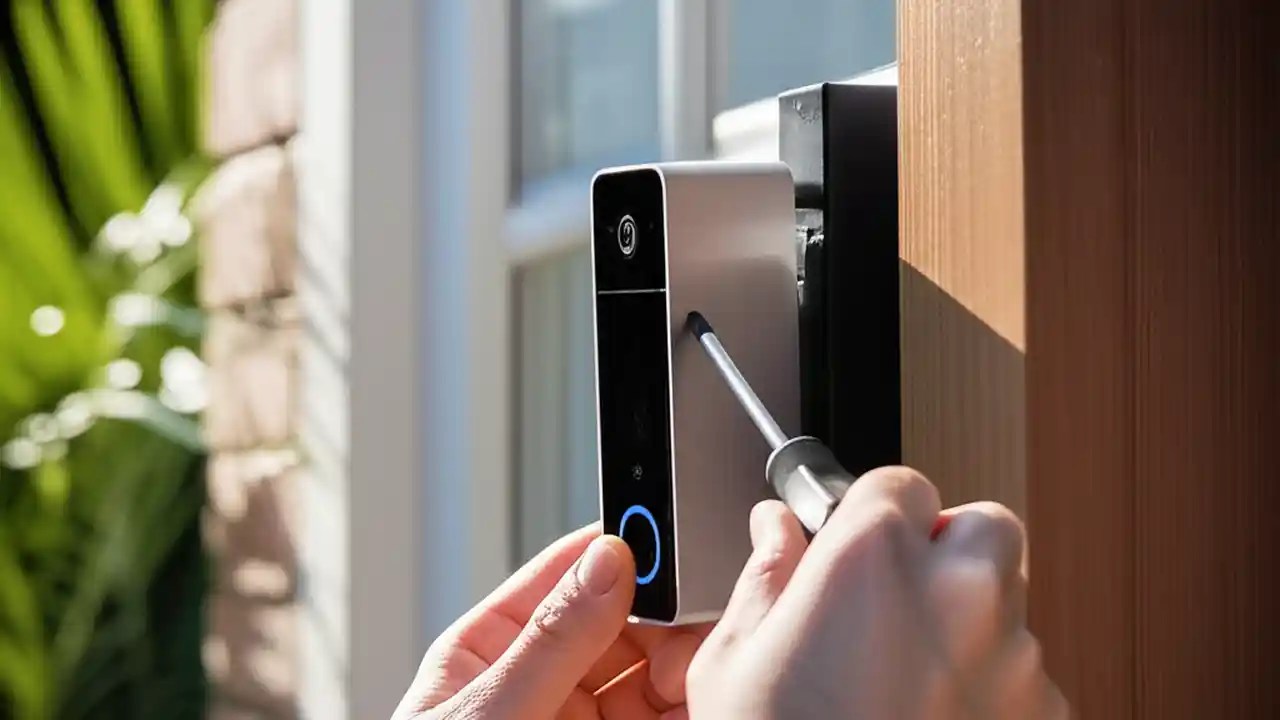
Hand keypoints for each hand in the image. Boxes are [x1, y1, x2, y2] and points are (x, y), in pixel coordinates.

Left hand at [393, 524, 705, 719]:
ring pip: (653, 675)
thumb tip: (608, 558)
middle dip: (667, 618)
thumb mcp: (488, 710)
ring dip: (687, 663)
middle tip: (701, 621)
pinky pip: (664, 718)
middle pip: (623, 625)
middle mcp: (538, 683)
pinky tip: (706, 699)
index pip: (564, 576)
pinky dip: (693, 704)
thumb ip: (552, 639)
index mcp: (488, 649)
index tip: (669, 544)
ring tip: (707, 667)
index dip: (620, 554)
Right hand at [686, 467, 1068, 718]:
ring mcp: (1014, 657)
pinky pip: (1026, 675)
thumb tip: (773, 535)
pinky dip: (992, 689)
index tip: (854, 545)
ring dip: (967, 623)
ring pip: (1007, 602)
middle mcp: (958, 593)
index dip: (871, 515)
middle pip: (978, 527)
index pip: (898, 483)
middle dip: (943, 552)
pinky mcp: (1047, 715)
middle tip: (892, 601)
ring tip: (903, 683)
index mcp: (874, 559)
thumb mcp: (735, 665)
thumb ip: (763, 579)